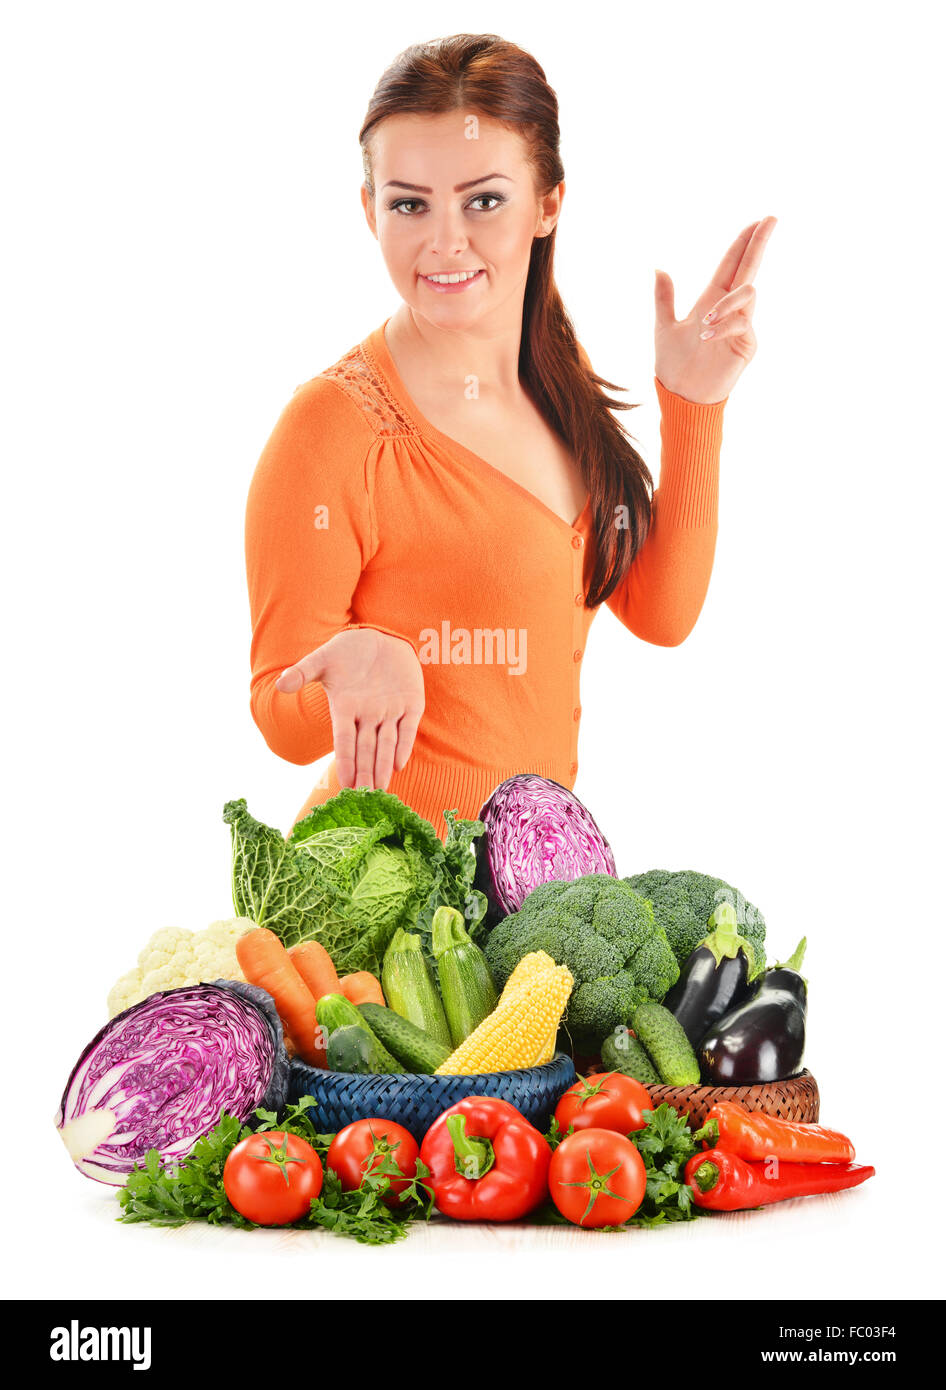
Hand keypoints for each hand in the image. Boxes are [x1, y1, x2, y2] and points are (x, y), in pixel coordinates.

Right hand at [276, 628, 424, 790]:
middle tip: (364, 796)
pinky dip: (405, 745)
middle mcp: (368, 715)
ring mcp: (390, 710)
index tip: (344, 782)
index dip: (345, 760)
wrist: (379, 637)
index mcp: (345, 708)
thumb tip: (281, 684)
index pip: (344, 740)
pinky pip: (408, 727)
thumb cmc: (347, 651)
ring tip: (381, 788)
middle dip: (365, 772)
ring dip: (384, 765)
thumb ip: (303, 672)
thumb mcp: (323, 658)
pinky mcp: (412, 703)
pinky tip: (400, 763)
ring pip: (387, 744)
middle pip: (366, 749)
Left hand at [654, 216, 776, 403]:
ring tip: (705, 322)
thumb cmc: (673, 365)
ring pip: (747, 294)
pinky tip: (707, 335)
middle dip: (758, 244)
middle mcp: (729, 309)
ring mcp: (740, 326)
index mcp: (711, 300)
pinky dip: (724, 325)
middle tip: (770, 219)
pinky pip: (741, 324)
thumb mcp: (664, 326)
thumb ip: (664, 298)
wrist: (680, 396)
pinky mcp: (746, 345)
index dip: (743, 242)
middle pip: (749, 269)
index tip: (758, 221)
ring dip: (728, 301)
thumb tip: (658, 268)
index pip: (731, 264)